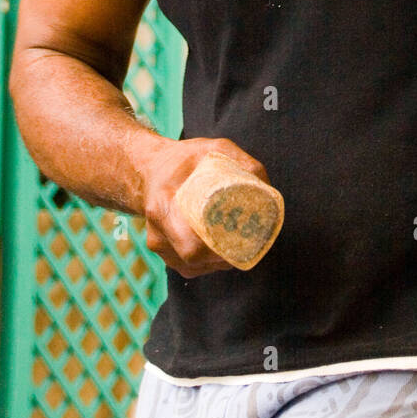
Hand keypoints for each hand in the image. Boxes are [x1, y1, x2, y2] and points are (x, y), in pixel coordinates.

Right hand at [137, 136, 272, 278]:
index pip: (191, 246)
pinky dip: (208, 263)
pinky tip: (222, 249)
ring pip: (194, 267)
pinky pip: (189, 268)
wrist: (151, 169)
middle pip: (196, 260)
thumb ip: (240, 162)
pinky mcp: (163, 254)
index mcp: (162, 207)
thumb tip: (265, 185)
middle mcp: (157, 232)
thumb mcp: (213, 149)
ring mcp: (159, 246)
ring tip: (238, 243)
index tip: (241, 240)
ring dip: (218, 261)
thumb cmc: (184, 159)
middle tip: (249, 242)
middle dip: (226, 256)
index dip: (218, 251)